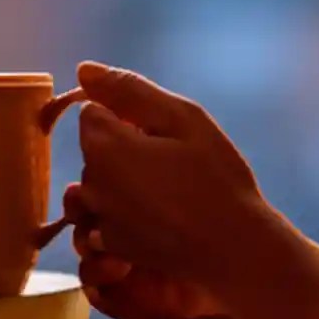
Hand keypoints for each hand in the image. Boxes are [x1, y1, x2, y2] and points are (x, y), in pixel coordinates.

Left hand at [70, 61, 298, 318]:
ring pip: (98, 181)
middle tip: (171, 163)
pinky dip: (125, 211)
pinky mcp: (109, 244)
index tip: (160, 133)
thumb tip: (84, 69)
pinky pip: (106, 213)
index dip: (126, 116)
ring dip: (122, 180)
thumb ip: (129, 90)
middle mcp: (90, 183)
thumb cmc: (216, 178)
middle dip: (122, 147)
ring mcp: (98, 217)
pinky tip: (160, 216)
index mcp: (104, 146)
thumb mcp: (183, 118)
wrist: (234, 249)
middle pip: (93, 148)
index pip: (92, 111)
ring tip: (167, 191)